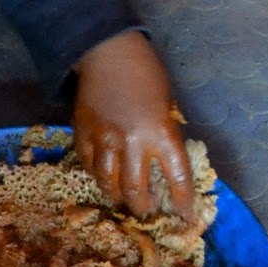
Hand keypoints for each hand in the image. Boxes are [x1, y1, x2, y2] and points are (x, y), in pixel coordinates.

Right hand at [72, 30, 195, 218]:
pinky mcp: (82, 133)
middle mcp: (133, 143)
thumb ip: (165, 133)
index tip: (185, 216)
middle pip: (137, 191)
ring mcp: (105, 140)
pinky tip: (102, 175)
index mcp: (162, 133)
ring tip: (122, 198)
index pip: (177, 179)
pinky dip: (96, 173)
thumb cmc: (146, 71)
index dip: (183, 203)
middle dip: (144, 207)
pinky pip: (88, 164)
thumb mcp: (167, 103)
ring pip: (108, 184)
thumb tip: (165, 160)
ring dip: (117, 196)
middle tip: (148, 210)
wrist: (107, 49)